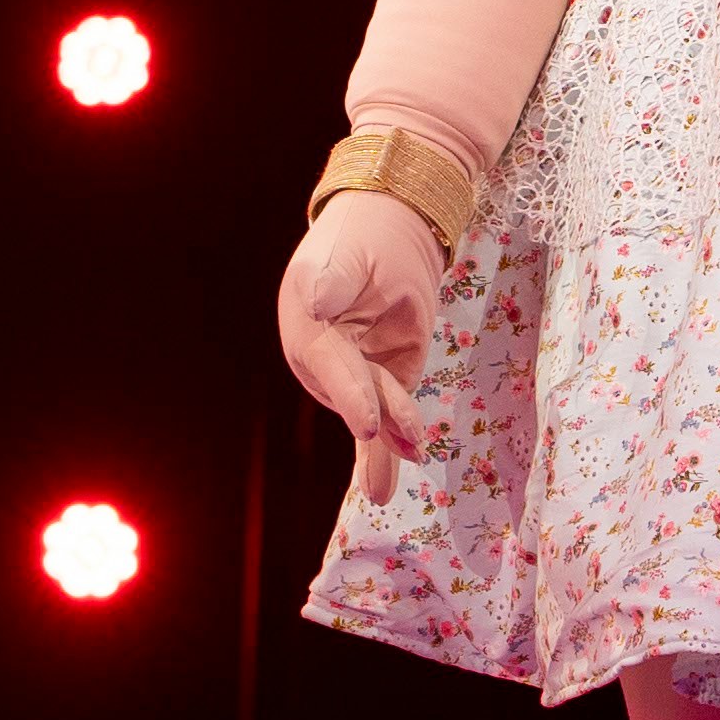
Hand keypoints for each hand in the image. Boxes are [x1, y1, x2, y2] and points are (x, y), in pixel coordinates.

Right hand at [276, 192, 440, 504]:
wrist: (385, 230)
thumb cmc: (359, 239)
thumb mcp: (344, 253)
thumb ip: (333, 280)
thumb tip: (316, 302)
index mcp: (309, 329)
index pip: (333, 366)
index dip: (351, 394)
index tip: (368, 420)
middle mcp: (326, 363)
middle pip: (357, 394)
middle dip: (382, 418)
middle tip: (410, 440)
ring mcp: (355, 375)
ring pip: (374, 412)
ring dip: (390, 439)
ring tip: (399, 474)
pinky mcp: (383, 381)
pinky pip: (384, 420)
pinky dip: (386, 450)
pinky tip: (383, 489)